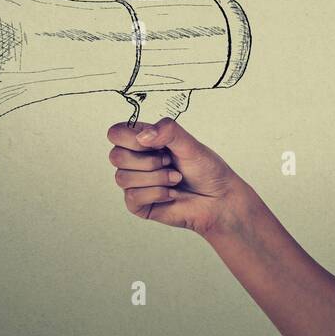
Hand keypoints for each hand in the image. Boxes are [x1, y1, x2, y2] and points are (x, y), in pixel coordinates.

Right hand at [107, 115, 246, 236]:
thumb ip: (168, 131)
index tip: (156, 144)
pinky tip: (171, 193)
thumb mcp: (190, 143)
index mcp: (145, 141)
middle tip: (169, 162)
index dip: (131, 138)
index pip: (116, 133)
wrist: (219, 199)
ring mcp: (136, 183)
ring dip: (156, 178)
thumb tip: (143, 135)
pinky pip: (132, 197)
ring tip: (175, 179)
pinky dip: (157, 193)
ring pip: (123, 178)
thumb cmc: (207, 170)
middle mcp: (136, 161)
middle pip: (115, 156)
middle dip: (148, 160)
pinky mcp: (139, 204)